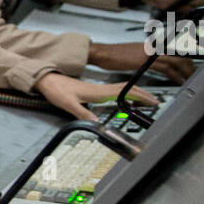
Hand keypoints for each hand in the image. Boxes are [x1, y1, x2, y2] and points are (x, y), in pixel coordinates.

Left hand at [35, 71, 157, 121]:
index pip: (124, 92)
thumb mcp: (68, 104)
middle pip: (127, 89)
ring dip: (136, 93)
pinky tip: (126, 100)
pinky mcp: (93, 91)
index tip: (151, 101)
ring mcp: (97, 89)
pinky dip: (125, 94)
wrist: (48, 80)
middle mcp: (100, 89)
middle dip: (143, 94)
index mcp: (98, 92)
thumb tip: (97, 123)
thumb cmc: (57, 90)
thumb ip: (83, 113)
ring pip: (122, 89)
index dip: (139, 96)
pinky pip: (115, 91)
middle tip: (155, 101)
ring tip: (146, 100)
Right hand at [89, 41, 193, 83]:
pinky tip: (178, 81)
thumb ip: (144, 57)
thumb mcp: (132, 54)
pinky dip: (174, 75)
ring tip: (189, 79)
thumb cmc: (112, 55)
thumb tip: (151, 62)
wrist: (102, 53)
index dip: (184, 57)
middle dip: (188, 64)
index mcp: (151, 45)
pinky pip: (165, 68)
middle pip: (178, 54)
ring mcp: (150, 53)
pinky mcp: (145, 61)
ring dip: (184, 71)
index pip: (173, 49)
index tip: (190, 65)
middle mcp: (153, 47)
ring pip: (175, 60)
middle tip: (194, 73)